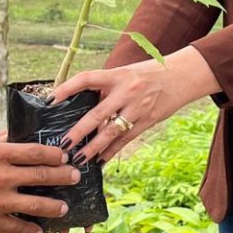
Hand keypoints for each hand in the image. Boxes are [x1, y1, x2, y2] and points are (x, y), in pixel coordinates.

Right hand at [0, 139, 79, 232]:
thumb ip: (0, 140)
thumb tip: (19, 131)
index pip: (34, 152)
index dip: (53, 155)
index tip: (65, 156)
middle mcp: (1, 176)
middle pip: (40, 176)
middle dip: (62, 177)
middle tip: (75, 177)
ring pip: (34, 205)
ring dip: (52, 207)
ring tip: (63, 209)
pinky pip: (15, 227)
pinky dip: (28, 231)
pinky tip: (38, 231)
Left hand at [52, 47, 219, 163]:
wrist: (182, 75)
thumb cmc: (149, 72)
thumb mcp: (126, 72)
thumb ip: (106, 86)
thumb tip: (82, 102)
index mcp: (117, 75)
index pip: (87, 79)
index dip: (67, 88)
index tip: (50, 100)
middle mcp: (126, 91)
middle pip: (97, 114)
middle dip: (78, 131)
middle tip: (63, 145)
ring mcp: (137, 108)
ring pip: (111, 132)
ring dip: (94, 147)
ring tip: (79, 159)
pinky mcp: (147, 121)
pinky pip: (126, 139)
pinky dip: (111, 150)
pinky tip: (100, 160)